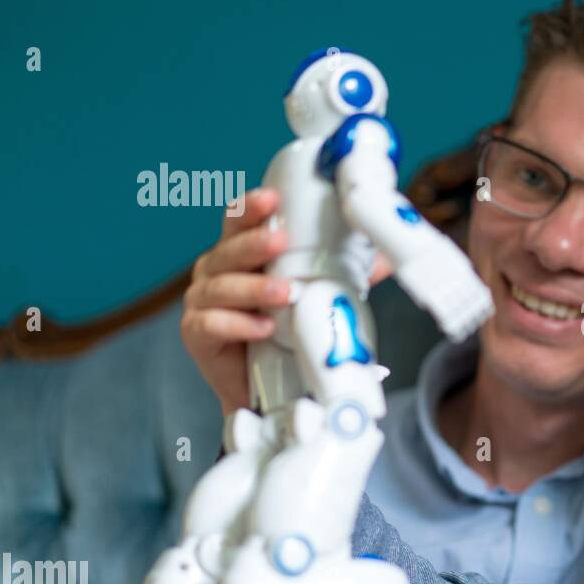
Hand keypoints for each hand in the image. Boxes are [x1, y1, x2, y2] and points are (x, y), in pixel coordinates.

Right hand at [181, 189, 396, 415]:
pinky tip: (263, 328)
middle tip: (280, 241)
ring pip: (221, 287)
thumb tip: (387, 256)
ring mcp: (202, 302)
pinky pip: (210, 325)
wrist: (266, 384)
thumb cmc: (285, 328)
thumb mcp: (316, 293)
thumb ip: (347, 272)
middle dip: (253, 243)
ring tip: (285, 293)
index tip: (272, 199)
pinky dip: (237, 325)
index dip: (251, 208)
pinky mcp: (196, 334)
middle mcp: (216, 271)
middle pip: (227, 249)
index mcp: (240, 254)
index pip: (239, 221)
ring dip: (253, 288)